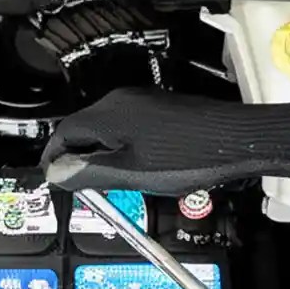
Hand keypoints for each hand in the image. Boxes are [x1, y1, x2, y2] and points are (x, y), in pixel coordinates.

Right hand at [40, 89, 289, 194]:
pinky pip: (126, 129)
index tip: (52, 178)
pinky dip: (120, 149)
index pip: (63, 134)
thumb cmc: (189, 156)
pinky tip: (135, 169)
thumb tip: (57, 173)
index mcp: (108, 114)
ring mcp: (142, 103)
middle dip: (76, 159)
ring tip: (107, 182)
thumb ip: (88, 172)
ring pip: (105, 130)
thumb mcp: (130, 173)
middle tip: (78, 186)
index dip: (53, 160)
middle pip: (83, 131)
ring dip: (99, 155)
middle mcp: (121, 102)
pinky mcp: (160, 111)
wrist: (237, 140)